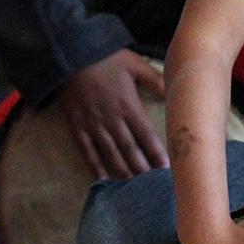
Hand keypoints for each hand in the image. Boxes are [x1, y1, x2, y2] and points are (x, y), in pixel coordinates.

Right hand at [58, 49, 168, 178]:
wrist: (70, 54)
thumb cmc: (104, 57)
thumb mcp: (133, 63)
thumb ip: (154, 79)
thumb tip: (173, 92)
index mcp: (128, 105)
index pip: (147, 136)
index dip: (157, 154)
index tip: (167, 170)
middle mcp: (112, 119)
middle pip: (131, 150)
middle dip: (142, 170)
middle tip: (152, 188)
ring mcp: (93, 125)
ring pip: (111, 154)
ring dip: (123, 172)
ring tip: (132, 189)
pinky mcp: (77, 126)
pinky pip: (87, 151)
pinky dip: (95, 167)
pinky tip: (102, 180)